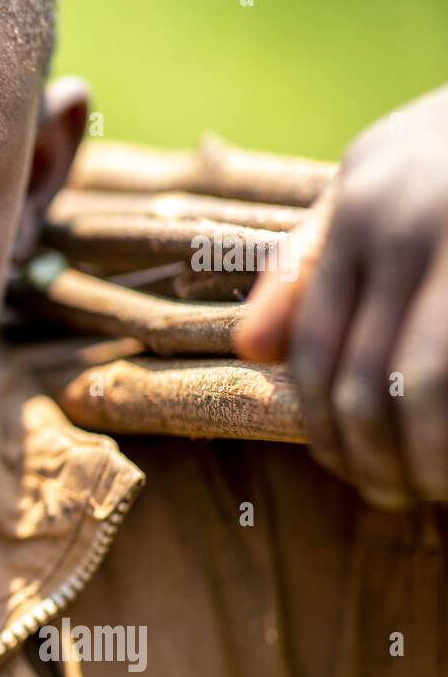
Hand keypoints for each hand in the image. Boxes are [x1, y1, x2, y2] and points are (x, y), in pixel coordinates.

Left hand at [235, 85, 447, 507]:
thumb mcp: (371, 181)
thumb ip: (306, 261)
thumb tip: (248, 349)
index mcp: (363, 211)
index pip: (314, 348)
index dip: (322, 425)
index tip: (342, 467)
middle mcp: (414, 227)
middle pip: (364, 379)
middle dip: (371, 456)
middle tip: (389, 495)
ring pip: (423, 386)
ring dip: (423, 456)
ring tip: (429, 487)